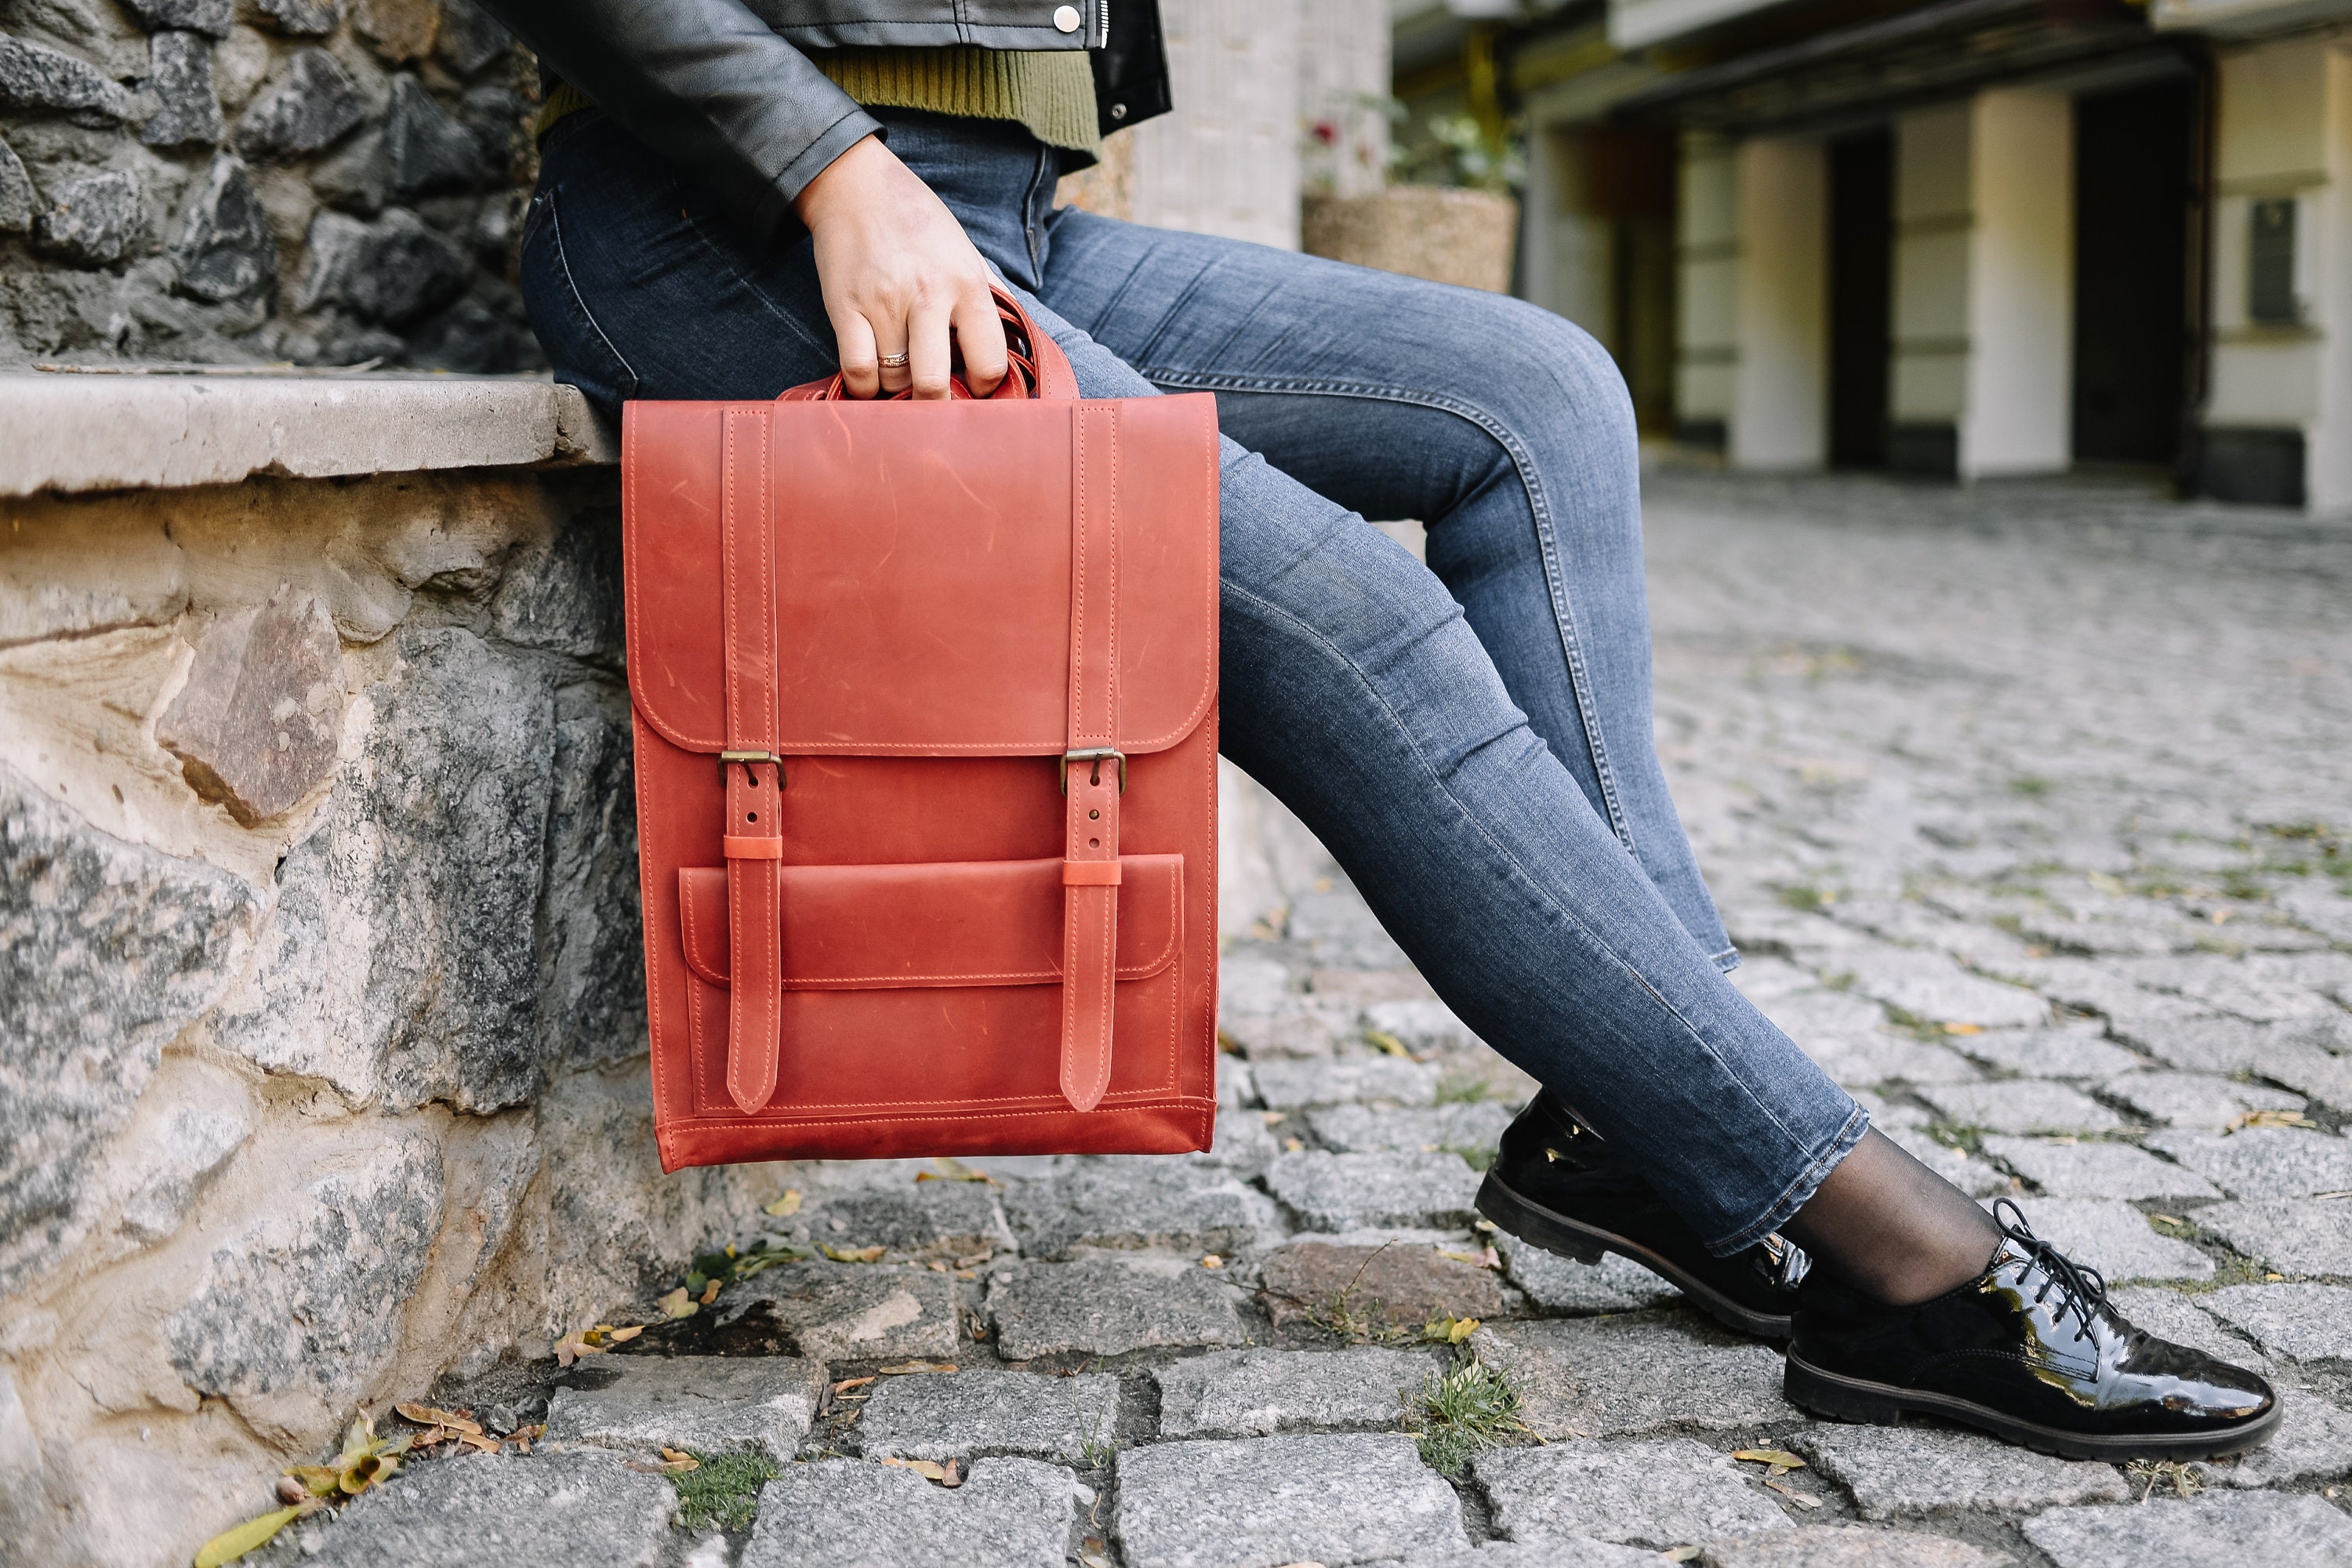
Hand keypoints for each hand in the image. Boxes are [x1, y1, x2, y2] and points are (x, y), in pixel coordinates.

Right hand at [793, 135, 1008, 398]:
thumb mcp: (965, 252)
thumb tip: (1020, 342)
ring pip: (894, 381)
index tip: (975, 388)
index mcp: (967, 283)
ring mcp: (884, 302)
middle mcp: (928, 294)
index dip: (985, 388)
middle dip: (937, 404)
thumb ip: (989, 297)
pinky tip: (873, 380)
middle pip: (935, 383)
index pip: (990, 361)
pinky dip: (865, 389)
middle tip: (935, 400)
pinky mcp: (844, 306)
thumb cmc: (918, 222)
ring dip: (899, 392)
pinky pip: (857, 371)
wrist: (856, 184)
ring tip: (902, 379)